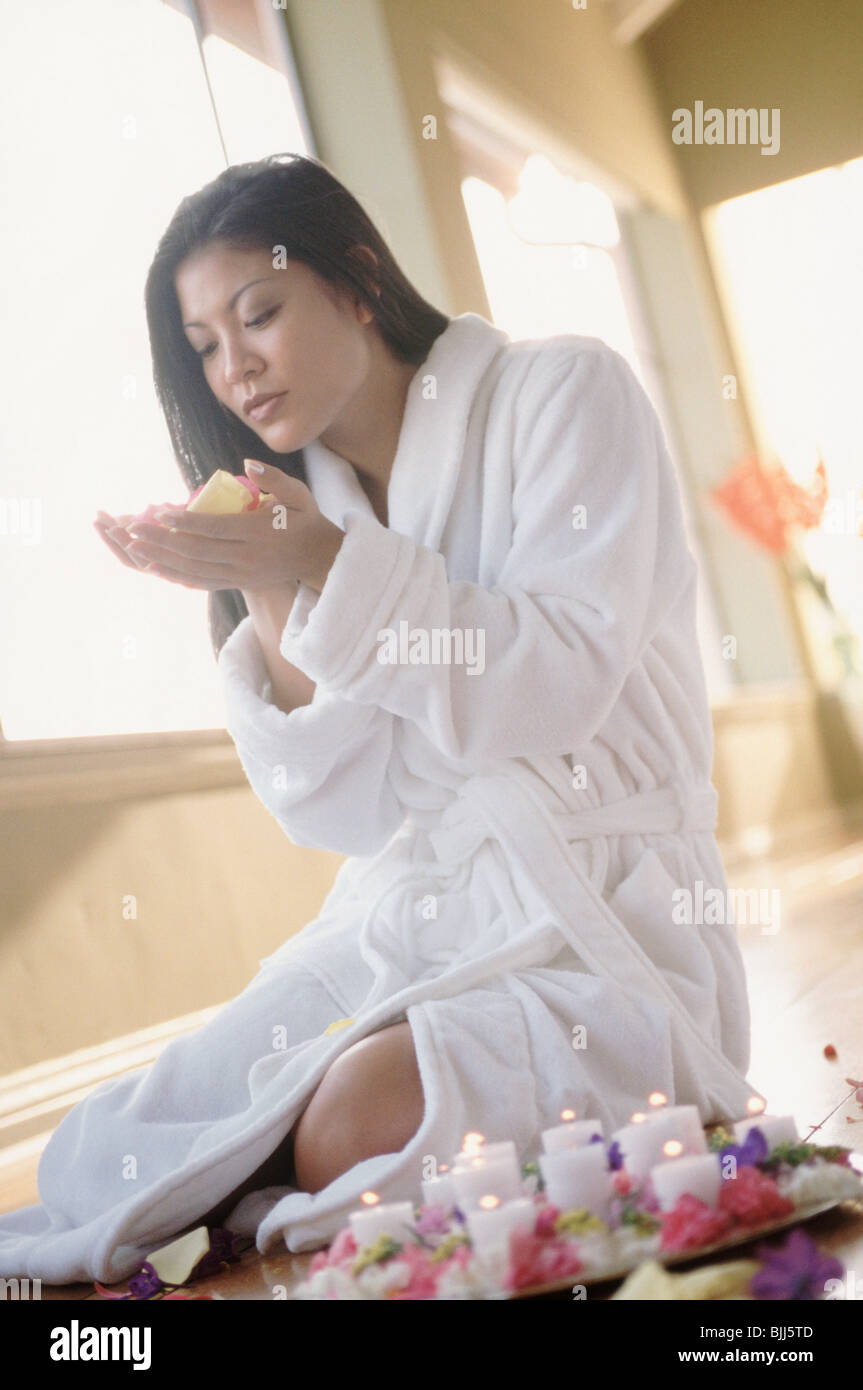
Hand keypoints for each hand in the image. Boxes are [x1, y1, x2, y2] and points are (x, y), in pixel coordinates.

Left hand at [92, 462, 344, 593]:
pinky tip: (154, 568)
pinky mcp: (237, 583)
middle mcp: (245, 557)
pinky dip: (176, 576)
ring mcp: (240, 574)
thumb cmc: (305, 519)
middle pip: (196, 550)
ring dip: (161, 559)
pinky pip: (201, 582)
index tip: (158, 511)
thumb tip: (246, 464)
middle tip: (131, 528)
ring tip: (133, 547)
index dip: (184, 521)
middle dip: (161, 539)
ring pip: (194, 569)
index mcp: (256, 533)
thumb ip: (274, 477)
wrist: (319, 558)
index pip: (213, 528)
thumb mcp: (297, 493)